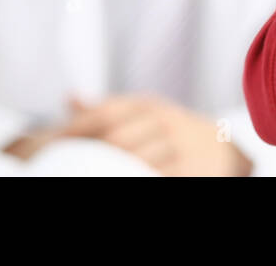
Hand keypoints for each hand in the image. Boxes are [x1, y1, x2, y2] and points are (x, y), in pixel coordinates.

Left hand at [56, 94, 252, 176]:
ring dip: (112, 171)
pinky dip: (140, 177)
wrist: (223, 149)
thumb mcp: (145, 113)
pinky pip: (159, 174)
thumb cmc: (172, 133)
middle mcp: (165, 121)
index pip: (107, 113)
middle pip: (119, 139)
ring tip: (90, 175)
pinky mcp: (192, 170)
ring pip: (138, 160)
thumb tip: (70, 98)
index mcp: (149, 106)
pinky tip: (126, 178)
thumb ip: (109, 109)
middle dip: (92, 155)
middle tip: (66, 168)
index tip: (51, 145)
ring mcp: (180, 147)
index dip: (77, 129)